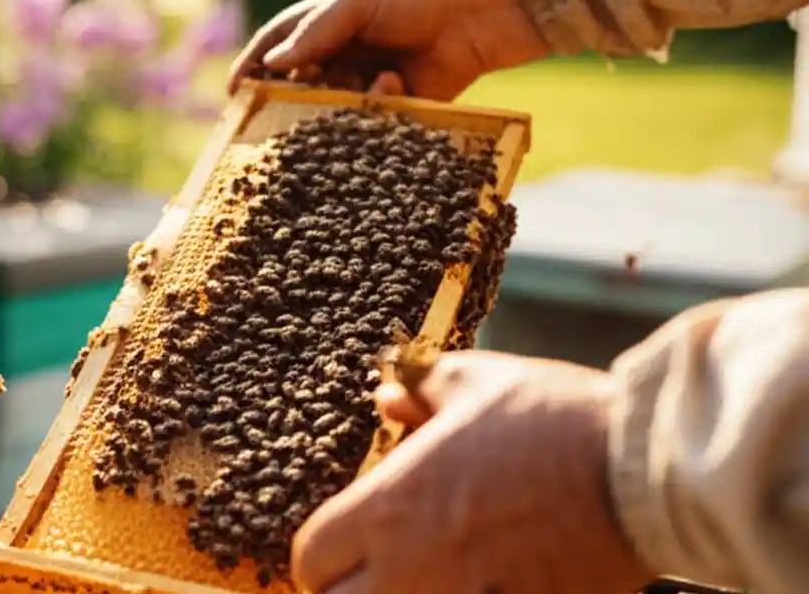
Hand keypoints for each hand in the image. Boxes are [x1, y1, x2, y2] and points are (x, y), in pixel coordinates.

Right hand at [227, 0, 549, 99]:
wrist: (485, 11)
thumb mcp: (358, 0)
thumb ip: (315, 31)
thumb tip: (272, 65)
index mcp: (328, 21)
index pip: (277, 45)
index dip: (251, 67)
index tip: (233, 95)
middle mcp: (345, 53)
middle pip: (301, 85)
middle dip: (288, 102)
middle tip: (274, 122)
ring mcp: (371, 81)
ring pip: (335, 109)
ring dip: (334, 109)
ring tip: (338, 103)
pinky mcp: (402, 107)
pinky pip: (375, 122)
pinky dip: (377, 109)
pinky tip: (392, 85)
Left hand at [291, 352, 654, 593]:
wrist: (643, 469)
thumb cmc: (554, 418)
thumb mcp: (478, 383)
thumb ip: (421, 389)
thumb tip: (386, 395)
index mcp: (393, 505)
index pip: (311, 559)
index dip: (320, 556)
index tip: (341, 549)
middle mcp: (416, 564)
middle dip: (351, 593)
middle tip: (375, 575)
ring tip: (425, 584)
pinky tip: (481, 590)